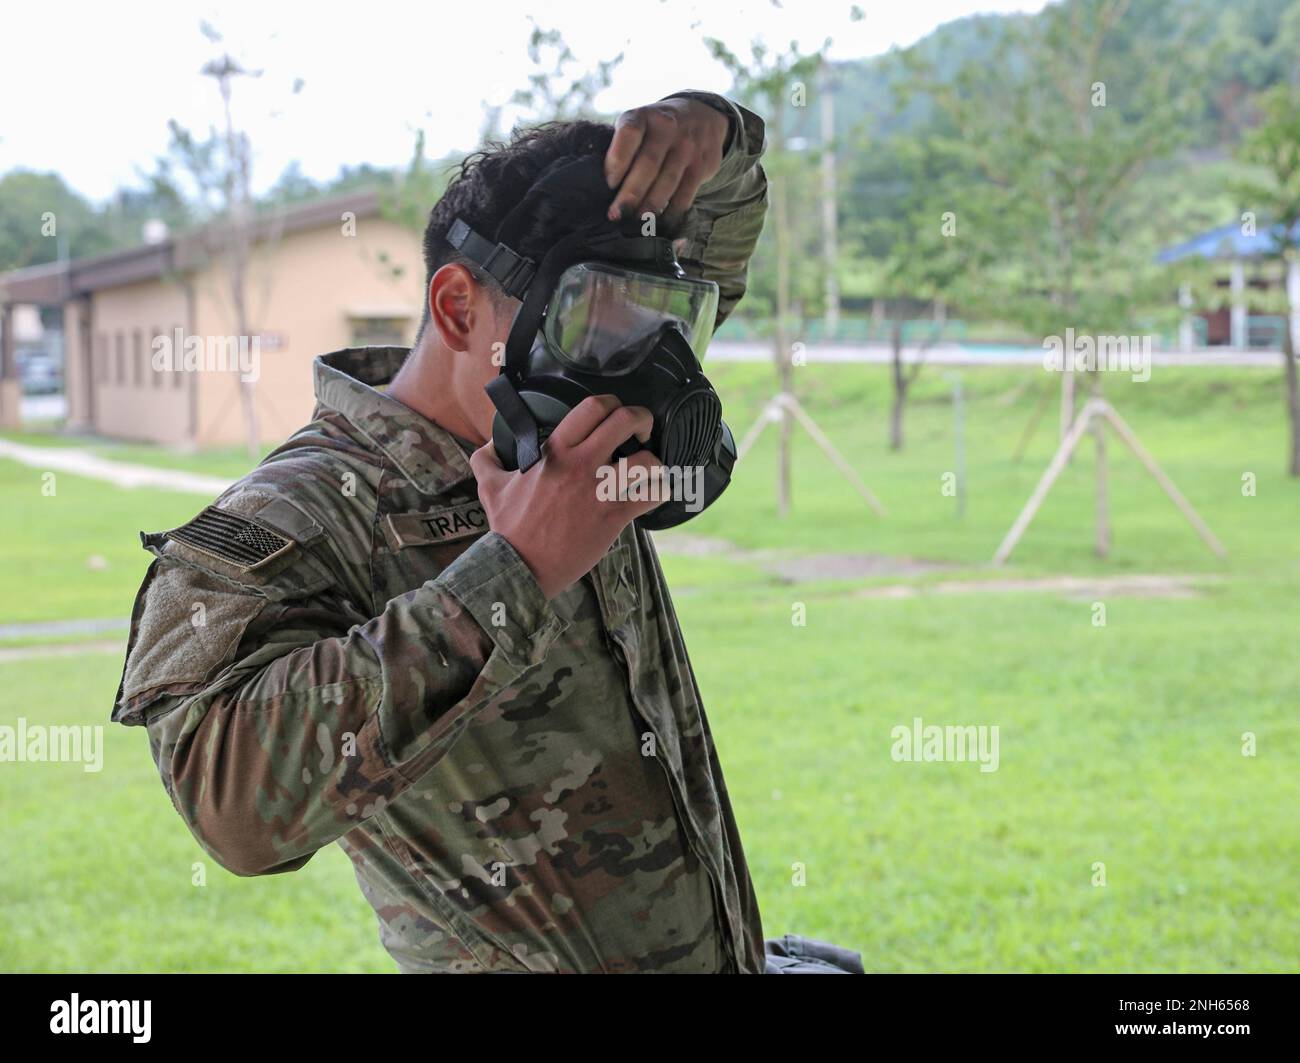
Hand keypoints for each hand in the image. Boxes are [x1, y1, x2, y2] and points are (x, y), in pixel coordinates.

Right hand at [471, 396, 663, 599]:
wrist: (521, 565)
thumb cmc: (508, 527)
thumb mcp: (489, 485)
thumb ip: (488, 458)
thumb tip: (489, 444)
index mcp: (556, 451)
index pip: (592, 407)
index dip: (612, 403)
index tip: (616, 412)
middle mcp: (581, 465)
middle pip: (625, 421)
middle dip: (642, 419)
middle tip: (643, 430)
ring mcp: (600, 491)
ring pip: (646, 461)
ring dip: (654, 461)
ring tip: (651, 468)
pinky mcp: (614, 517)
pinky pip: (651, 496)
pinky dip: (660, 491)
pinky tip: (655, 493)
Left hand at [604, 97, 729, 222]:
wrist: (703, 115)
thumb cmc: (657, 129)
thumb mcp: (640, 124)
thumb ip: (623, 147)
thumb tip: (603, 187)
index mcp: (644, 116)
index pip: (630, 133)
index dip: (618, 159)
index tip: (609, 184)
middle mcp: (667, 128)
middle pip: (648, 164)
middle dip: (630, 194)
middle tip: (616, 215)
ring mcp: (687, 147)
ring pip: (667, 182)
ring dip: (650, 206)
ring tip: (636, 222)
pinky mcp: (702, 166)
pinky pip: (686, 194)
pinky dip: (672, 213)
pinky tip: (659, 223)